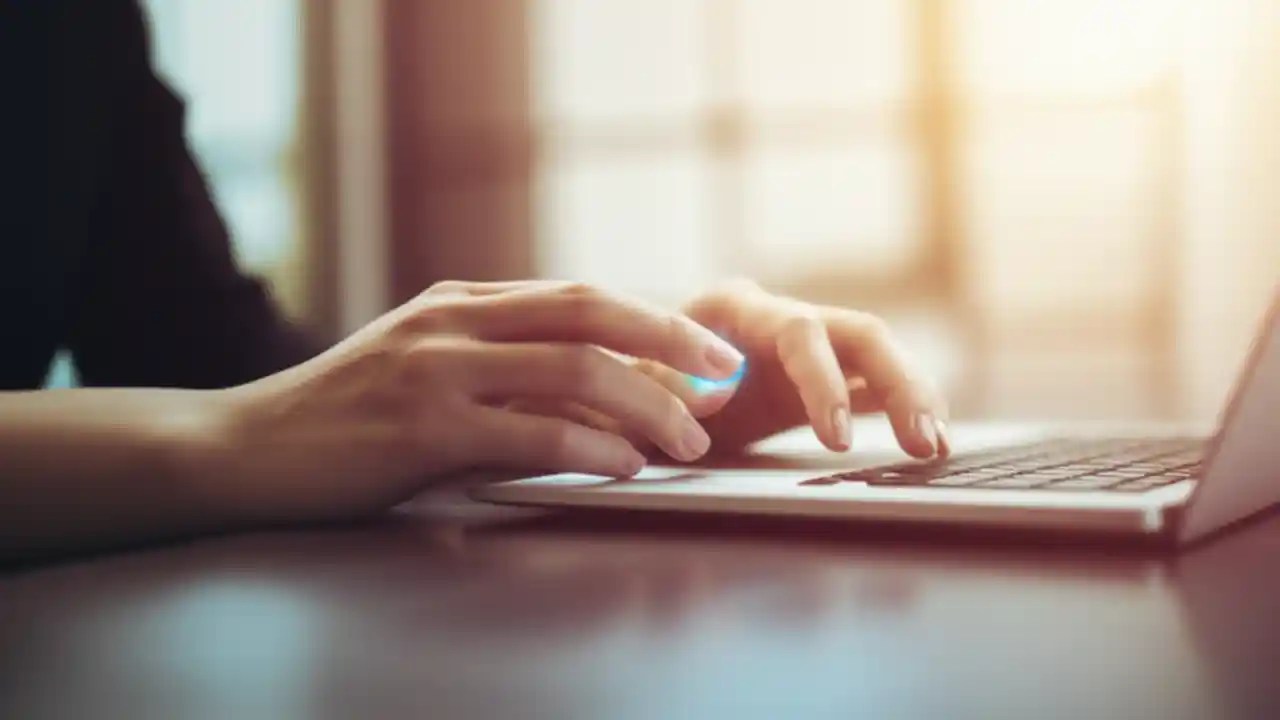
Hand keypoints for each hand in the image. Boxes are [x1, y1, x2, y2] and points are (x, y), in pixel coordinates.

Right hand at [205, 281, 742, 521]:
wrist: (244, 449)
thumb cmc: (346, 418)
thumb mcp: (426, 370)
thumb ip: (501, 370)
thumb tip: (600, 396)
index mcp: (462, 300)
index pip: (580, 296)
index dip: (654, 318)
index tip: (707, 349)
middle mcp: (455, 320)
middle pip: (590, 313)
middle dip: (671, 341)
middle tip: (725, 378)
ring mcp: (436, 368)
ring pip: (573, 370)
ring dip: (647, 404)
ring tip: (690, 441)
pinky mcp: (421, 427)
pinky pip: (529, 432)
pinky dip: (590, 448)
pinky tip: (625, 467)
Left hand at [634, 280, 948, 458]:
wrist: (629, 394)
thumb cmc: (625, 385)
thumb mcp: (629, 387)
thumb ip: (662, 387)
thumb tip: (708, 398)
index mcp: (735, 309)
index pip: (798, 332)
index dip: (824, 382)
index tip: (836, 438)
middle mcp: (780, 319)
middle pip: (858, 334)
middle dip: (897, 383)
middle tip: (920, 440)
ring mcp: (808, 350)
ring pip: (878, 358)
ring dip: (914, 397)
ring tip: (935, 448)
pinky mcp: (822, 382)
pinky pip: (875, 390)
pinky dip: (903, 412)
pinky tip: (930, 447)